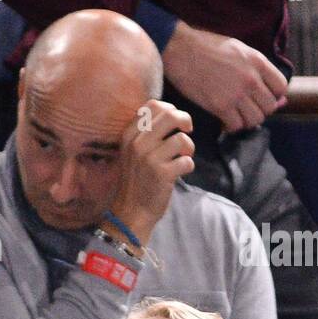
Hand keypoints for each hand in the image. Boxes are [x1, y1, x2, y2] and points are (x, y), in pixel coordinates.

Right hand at [105, 99, 194, 247]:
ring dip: (188, 149)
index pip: (152, 106)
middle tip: (187, 131)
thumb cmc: (135, 180)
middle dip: (185, 120)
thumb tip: (171, 113)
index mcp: (128, 135)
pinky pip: (187, 161)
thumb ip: (145, 133)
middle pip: (170, 115)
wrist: (130, 212)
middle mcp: (137, 144)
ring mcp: (149, 159)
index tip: (175, 122)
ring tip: (182, 158)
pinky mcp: (162, 174)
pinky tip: (180, 173)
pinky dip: (188, 166)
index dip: (170, 108)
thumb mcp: (132, 152)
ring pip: (182, 139)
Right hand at [162, 24, 287, 133]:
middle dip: (260, 110)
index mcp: (257, 61)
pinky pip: (236, 126)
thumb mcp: (239, 50)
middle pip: (270, 107)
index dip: (273, 95)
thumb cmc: (207, 47)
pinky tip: (225, 121)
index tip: (261, 97)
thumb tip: (278, 96)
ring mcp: (236, 94)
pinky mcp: (219, 106)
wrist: (181, 50)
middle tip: (247, 109)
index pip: (281, 87)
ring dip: (247, 121)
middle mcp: (251, 79)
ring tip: (237, 116)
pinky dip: (232, 127)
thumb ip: (257, 69)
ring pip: (255, 119)